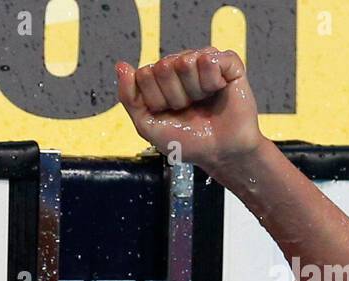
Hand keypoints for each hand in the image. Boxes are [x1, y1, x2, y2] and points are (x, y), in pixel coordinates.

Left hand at [116, 49, 265, 174]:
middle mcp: (180, 65)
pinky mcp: (227, 62)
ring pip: (186, 61)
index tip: (167, 113)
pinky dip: (211, 82)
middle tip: (187, 109)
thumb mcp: (148, 125)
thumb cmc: (185, 141)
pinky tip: (217, 90)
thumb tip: (121, 65)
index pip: (143, 74)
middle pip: (163, 66)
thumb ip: (129, 97)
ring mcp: (203, 61)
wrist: (219, 153)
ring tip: (202, 102)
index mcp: (159, 78)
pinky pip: (210, 59)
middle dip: (174, 96)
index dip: (155, 99)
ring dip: (193, 91)